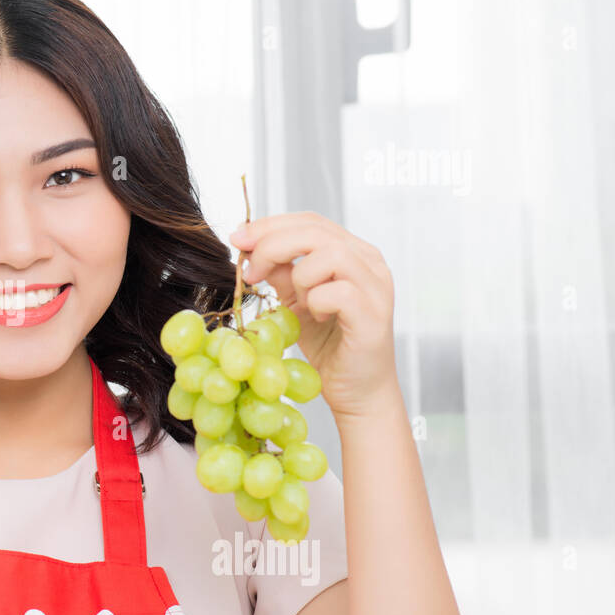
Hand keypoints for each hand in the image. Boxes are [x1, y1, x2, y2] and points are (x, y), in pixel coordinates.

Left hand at [229, 211, 399, 419]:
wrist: (356, 392)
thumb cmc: (328, 346)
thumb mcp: (294, 302)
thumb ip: (279, 272)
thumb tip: (249, 244)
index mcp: (353, 252)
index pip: (309, 221)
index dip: (269, 225)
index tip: (237, 238)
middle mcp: (370, 262)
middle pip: (315, 230)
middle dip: (271, 245)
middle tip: (250, 271)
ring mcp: (376, 286)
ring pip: (329, 254)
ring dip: (299, 277)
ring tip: (298, 303)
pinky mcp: (375, 314)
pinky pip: (338, 292)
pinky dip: (316, 302)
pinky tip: (317, 317)